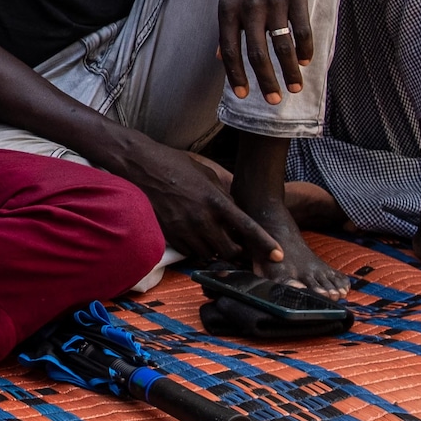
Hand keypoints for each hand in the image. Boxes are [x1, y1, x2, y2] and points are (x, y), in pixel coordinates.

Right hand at [105, 132, 283, 266]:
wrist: (142, 166)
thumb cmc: (176, 165)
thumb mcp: (208, 175)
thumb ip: (223, 196)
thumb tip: (236, 212)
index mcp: (216, 201)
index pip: (248, 229)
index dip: (265, 244)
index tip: (277, 255)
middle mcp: (202, 219)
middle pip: (230, 251)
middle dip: (238, 252)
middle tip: (239, 247)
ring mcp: (185, 229)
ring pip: (210, 255)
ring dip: (216, 252)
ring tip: (216, 241)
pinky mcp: (170, 234)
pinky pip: (190, 253)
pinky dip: (198, 250)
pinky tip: (197, 238)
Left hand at [218, 0, 311, 103]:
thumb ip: (226, 25)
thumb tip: (221, 57)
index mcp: (227, 7)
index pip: (230, 50)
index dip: (236, 75)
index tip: (242, 95)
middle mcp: (250, 7)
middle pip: (257, 53)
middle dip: (266, 81)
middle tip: (273, 100)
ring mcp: (275, 1)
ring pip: (282, 45)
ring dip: (290, 71)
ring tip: (295, 88)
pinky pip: (302, 29)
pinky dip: (305, 48)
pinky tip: (306, 62)